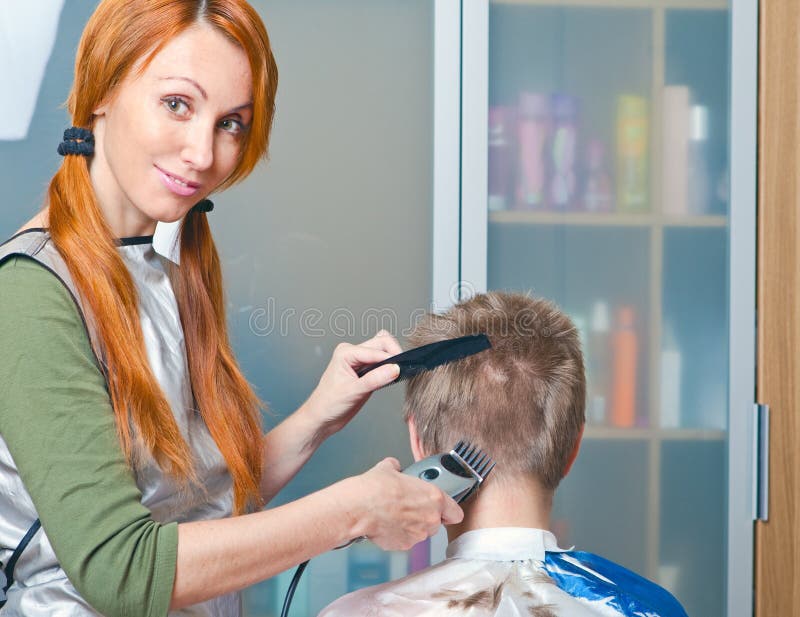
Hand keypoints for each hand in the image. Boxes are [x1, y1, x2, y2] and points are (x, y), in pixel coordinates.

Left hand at [301, 330, 402, 438]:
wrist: (322, 418)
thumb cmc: (328, 404)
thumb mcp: (353, 392)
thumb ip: (375, 379)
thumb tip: (395, 369)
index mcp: (346, 352)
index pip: (376, 350)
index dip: (390, 358)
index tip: (401, 369)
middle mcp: (353, 353)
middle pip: (382, 344)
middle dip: (394, 354)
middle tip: (402, 369)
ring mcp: (360, 361)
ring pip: (383, 351)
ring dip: (393, 359)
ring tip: (398, 373)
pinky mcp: (366, 371)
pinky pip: (383, 362)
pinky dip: (390, 367)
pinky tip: (393, 376)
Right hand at [341, 458, 463, 551]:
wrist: (357, 509)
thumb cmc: (374, 489)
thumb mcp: (389, 468)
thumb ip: (397, 468)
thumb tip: (394, 466)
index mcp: (434, 498)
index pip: (456, 512)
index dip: (449, 510)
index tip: (443, 508)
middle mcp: (430, 519)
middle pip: (437, 522)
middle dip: (426, 516)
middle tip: (411, 507)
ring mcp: (417, 535)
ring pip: (421, 532)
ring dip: (413, 525)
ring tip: (396, 515)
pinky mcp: (403, 546)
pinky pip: (406, 540)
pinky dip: (399, 534)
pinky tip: (387, 524)